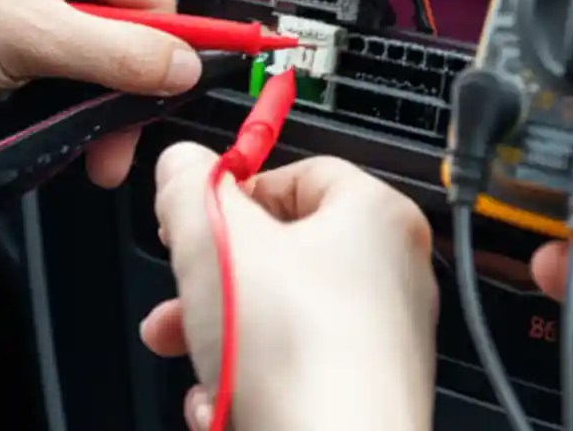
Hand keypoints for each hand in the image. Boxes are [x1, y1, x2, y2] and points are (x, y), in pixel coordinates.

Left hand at [0, 0, 198, 186]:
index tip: (157, 110)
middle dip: (113, 88)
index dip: (158, 56)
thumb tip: (187, 68)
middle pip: (121, 22)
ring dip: (75, 96)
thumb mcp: (35, 38)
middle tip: (106, 149)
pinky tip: (28, 115)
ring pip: (84, 45)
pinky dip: (44, 90)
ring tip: (59, 135)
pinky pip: (47, 52)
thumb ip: (124, 57)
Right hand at [141, 143, 436, 430]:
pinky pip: (295, 373)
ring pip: (281, 320)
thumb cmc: (298, 357)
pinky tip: (225, 405)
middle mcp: (393, 274)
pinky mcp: (364, 394)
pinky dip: (251, 386)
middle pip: (282, 253)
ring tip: (195, 361)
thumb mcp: (214, 241)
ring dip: (221, 340)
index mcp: (376, 217)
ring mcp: (384, 340)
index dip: (234, 190)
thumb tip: (184, 166)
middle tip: (179, 293)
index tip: (192, 213)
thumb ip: (190, 187)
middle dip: (212, 280)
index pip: (299, 173)